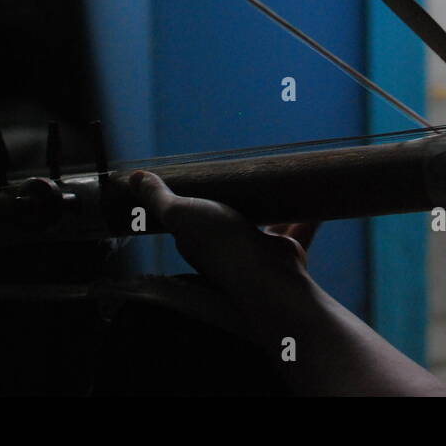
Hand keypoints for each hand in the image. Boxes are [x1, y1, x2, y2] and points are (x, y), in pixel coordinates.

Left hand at [128, 171, 313, 334]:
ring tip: (276, 178)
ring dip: (271, 203)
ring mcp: (257, 248)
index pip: (190, 218)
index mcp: (197, 240)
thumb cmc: (220, 245)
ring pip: (264, 220)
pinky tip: (313, 193)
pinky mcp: (284, 248)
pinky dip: (306, 212)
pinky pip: (296, 225)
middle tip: (241, 171)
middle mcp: (226, 247)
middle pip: (228, 218)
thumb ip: (159, 197)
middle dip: (235, 199)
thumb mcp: (181, 213)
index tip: (200, 177)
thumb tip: (133, 178)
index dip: (191, 200)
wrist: (265, 274)